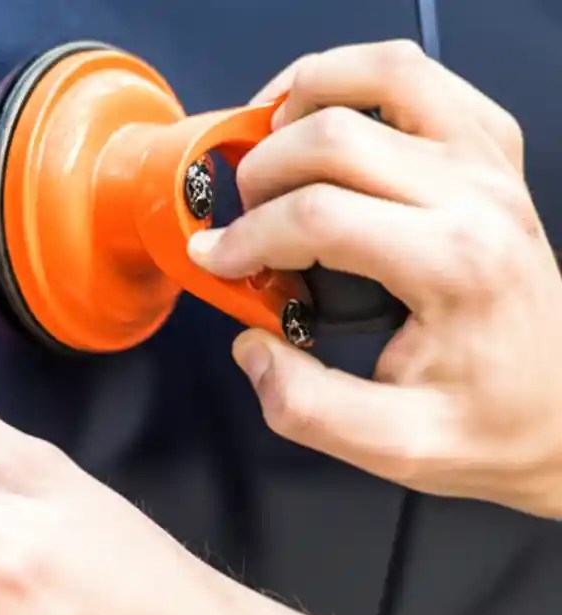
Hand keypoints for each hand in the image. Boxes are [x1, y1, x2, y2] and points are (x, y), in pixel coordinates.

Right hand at [188, 40, 561, 517]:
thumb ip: (307, 407)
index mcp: (453, 264)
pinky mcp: (490, 148)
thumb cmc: (493, 421)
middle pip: (334, 135)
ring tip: (267, 143)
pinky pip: (418, 75)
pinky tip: (323, 120)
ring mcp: (488, 162)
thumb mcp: (396, 446)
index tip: (216, 262)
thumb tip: (251, 347)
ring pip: (384, 73)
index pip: (318, 214)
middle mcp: (476, 196)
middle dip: (261, 172)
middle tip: (241, 220)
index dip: (245, 236)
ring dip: (307, 95)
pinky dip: (357, 77)